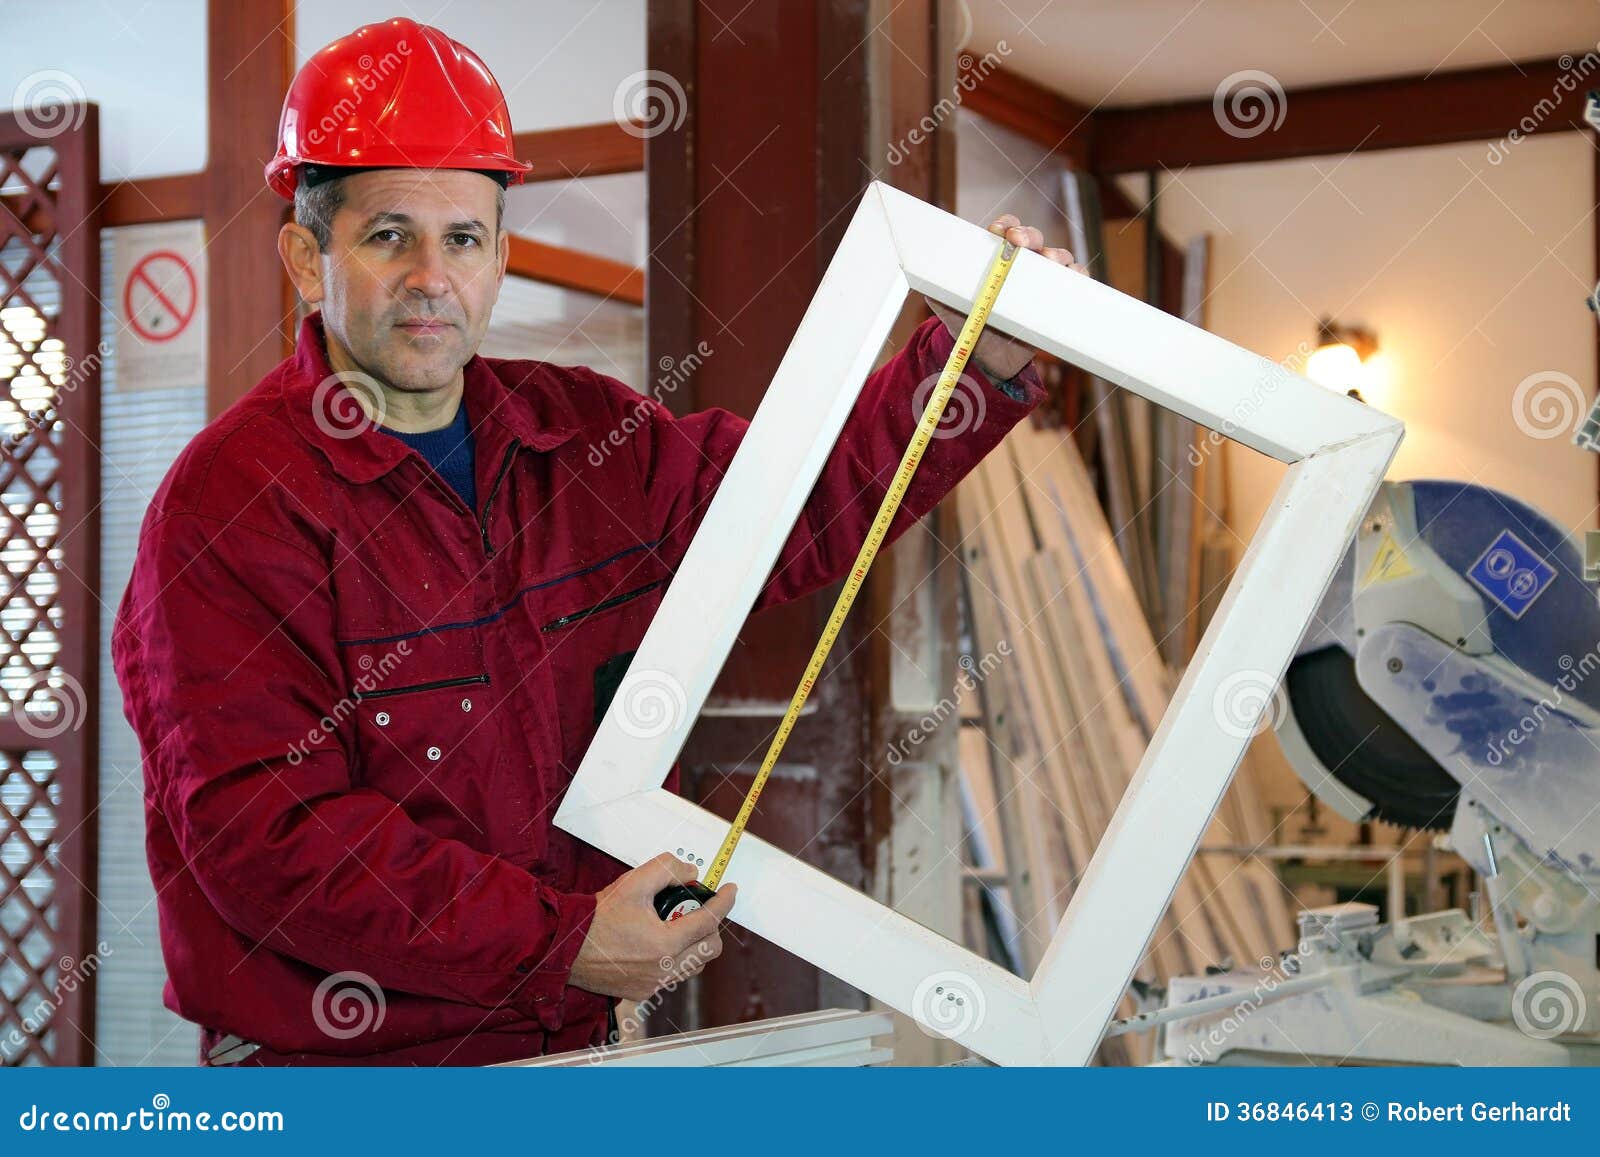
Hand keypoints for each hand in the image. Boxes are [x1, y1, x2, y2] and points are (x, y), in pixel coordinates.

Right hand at [568, 852, 736, 1000]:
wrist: (566, 949)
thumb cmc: (596, 919)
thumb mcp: (633, 883)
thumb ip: (667, 870)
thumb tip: (691, 873)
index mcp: (665, 945)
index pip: (709, 921)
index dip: (724, 902)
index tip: (730, 890)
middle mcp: (664, 971)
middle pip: (710, 949)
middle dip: (712, 925)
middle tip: (700, 907)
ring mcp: (654, 985)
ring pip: (695, 965)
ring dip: (696, 943)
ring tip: (680, 923)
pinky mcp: (643, 992)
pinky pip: (675, 976)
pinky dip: (678, 958)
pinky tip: (663, 941)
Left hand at [925, 214, 1086, 382]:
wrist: (986, 357)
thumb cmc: (966, 321)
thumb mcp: (944, 301)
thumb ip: (934, 282)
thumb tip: (915, 266)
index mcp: (998, 254)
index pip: (1006, 228)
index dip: (1006, 225)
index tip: (999, 232)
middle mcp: (1023, 262)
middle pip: (1034, 238)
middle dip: (1029, 235)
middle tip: (1021, 243)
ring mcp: (1043, 279)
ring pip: (1058, 257)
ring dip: (1056, 255)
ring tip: (1049, 262)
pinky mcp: (1059, 299)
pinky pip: (1075, 282)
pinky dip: (1078, 276)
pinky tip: (1073, 277)